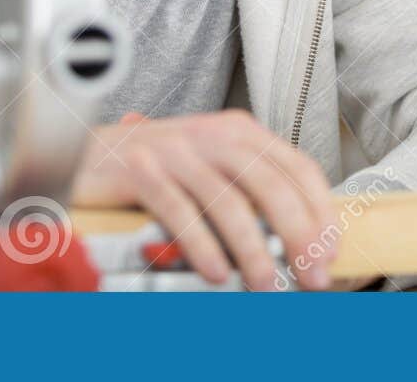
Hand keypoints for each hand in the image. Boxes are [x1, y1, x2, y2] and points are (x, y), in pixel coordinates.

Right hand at [71, 109, 336, 289]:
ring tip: (265, 285)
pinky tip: (216, 272)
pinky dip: (202, 246)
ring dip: (254, 250)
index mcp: (241, 131)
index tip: (331, 252)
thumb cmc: (157, 166)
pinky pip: (181, 212)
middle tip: (311, 277)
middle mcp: (214, 135)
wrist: (86, 152)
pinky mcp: (140, 171)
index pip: (299, 167)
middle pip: (272, 185)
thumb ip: (252, 190)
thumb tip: (302, 238)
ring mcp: (176, 151)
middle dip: (299, 236)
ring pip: (230, 203)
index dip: (321, 212)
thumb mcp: (213, 166)